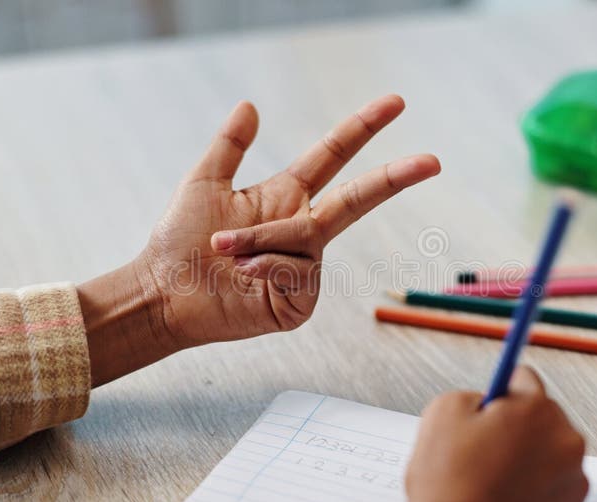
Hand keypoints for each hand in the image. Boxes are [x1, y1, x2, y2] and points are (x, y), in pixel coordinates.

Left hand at [79, 95, 439, 385]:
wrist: (162, 291)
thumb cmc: (180, 241)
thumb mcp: (204, 182)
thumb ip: (229, 145)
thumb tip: (250, 105)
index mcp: (287, 197)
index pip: (334, 156)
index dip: (364, 128)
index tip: (396, 103)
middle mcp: (304, 230)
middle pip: (358, 198)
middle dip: (395, 178)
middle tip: (433, 161)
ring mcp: (306, 268)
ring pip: (305, 238)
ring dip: (259, 241)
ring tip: (221, 250)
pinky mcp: (299, 302)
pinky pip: (296, 274)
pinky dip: (265, 268)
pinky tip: (243, 277)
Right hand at [404, 367, 587, 501]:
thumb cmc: (451, 488)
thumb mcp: (443, 413)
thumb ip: (470, 395)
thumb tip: (483, 401)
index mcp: (537, 410)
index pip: (524, 378)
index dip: (500, 390)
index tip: (494, 398)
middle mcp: (565, 441)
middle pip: (540, 417)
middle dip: (514, 427)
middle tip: (482, 447)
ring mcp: (572, 480)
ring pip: (547, 453)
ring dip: (524, 459)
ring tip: (489, 479)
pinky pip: (551, 486)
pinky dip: (531, 489)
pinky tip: (502, 498)